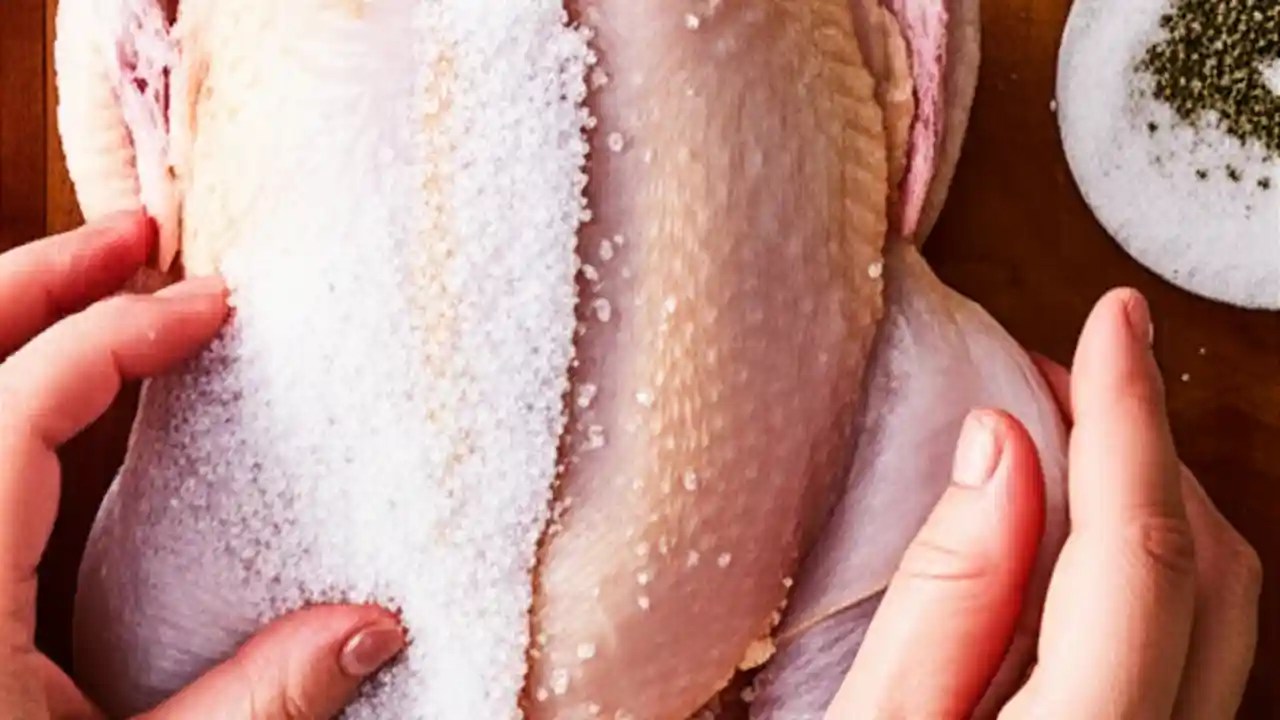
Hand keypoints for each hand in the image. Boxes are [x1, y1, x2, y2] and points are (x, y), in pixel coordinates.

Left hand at [0, 213, 405, 718]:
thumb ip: (254, 702)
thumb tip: (377, 627)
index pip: (20, 406)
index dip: (119, 336)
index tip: (208, 307)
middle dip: (40, 278)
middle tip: (135, 235)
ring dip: (17, 320)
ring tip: (103, 280)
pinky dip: (11, 394)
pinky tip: (72, 396)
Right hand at [829, 289, 1261, 718]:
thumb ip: (945, 595)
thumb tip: (998, 444)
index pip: (1137, 550)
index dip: (1126, 417)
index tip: (1114, 319)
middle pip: (1207, 565)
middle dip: (1141, 444)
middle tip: (1059, 376)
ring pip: (1223, 603)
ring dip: (1153, 497)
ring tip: (1065, 438)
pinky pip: (1199, 638)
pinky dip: (1153, 561)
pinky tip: (1081, 533)